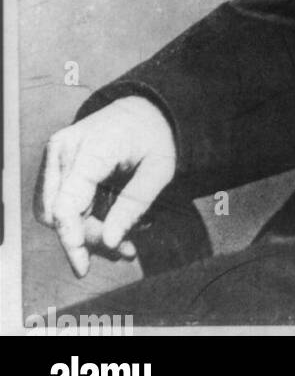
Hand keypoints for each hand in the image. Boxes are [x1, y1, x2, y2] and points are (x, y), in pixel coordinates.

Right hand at [34, 96, 176, 276]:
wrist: (144, 108)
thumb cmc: (155, 137)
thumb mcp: (160, 171)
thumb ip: (134, 206)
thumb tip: (110, 243)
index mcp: (92, 147)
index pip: (66, 205)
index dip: (72, 240)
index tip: (84, 268)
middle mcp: (64, 148)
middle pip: (59, 214)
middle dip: (88, 238)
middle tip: (127, 248)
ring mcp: (55, 153)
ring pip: (53, 213)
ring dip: (84, 232)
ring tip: (124, 240)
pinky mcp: (54, 162)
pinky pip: (57, 202)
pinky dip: (80, 219)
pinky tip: (109, 225)